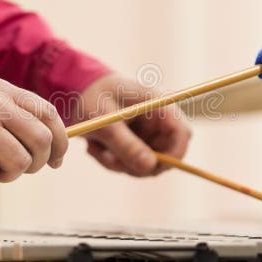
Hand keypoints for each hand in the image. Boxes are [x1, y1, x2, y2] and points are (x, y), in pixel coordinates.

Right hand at [0, 76, 67, 192]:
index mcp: (0, 89)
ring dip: (7, 176)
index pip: (47, 114)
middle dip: (38, 163)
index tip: (57, 159)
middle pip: (41, 140)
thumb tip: (45, 146)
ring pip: (20, 163)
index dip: (60, 140)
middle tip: (19, 170)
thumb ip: (8, 113)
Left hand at [75, 72, 190, 175]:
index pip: (182, 132)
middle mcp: (159, 121)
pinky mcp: (139, 144)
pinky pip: (133, 165)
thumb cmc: (93, 98)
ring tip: (95, 147)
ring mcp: (150, 134)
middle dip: (138, 164)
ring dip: (120, 163)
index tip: (151, 169)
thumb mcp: (104, 122)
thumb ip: (126, 144)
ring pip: (146, 164)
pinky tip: (96, 147)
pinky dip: (114, 161)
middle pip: (167, 154)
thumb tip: (150, 167)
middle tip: (109, 160)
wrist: (79, 92)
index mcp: (157, 104)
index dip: (175, 154)